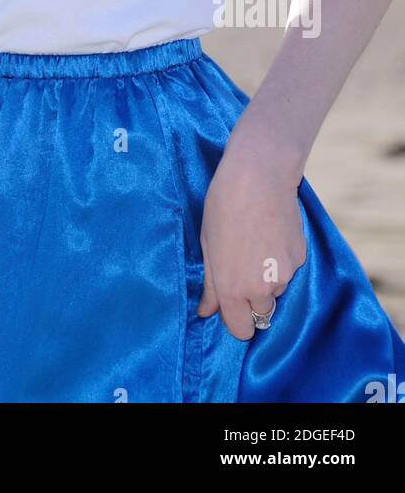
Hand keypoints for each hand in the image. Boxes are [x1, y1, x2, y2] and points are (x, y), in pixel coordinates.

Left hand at [197, 135, 307, 339]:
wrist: (259, 176)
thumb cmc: (224, 206)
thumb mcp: (208, 245)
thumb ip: (210, 285)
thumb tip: (206, 312)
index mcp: (232, 288)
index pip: (241, 330)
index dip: (235, 319)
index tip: (231, 304)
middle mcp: (261, 289)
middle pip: (260, 313)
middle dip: (252, 299)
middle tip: (242, 267)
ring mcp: (284, 274)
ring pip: (276, 290)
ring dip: (267, 279)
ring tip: (256, 244)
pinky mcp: (300, 258)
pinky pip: (289, 271)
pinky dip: (280, 261)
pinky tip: (271, 234)